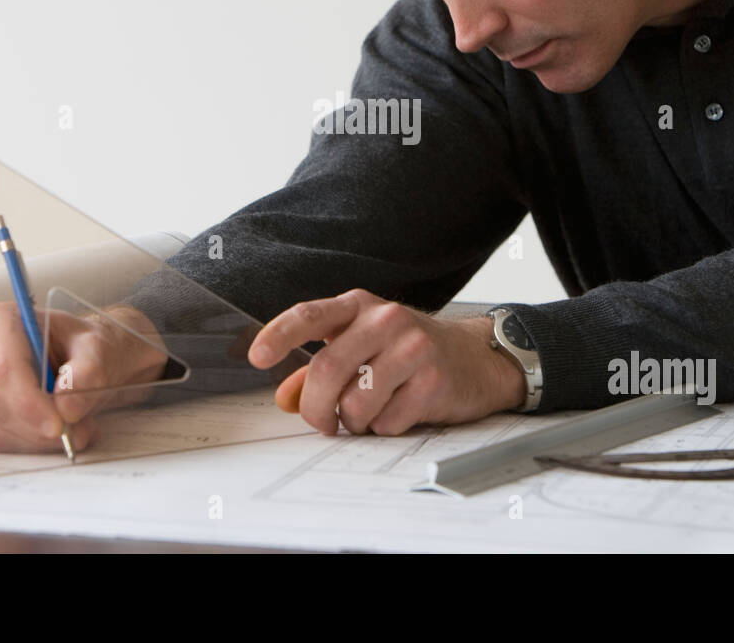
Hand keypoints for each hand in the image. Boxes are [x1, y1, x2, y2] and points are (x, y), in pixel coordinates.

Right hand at [0, 301, 169, 452]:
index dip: (28, 402)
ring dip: (40, 438)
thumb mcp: (99, 350)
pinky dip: (33, 443)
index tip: (59, 425)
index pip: (4, 368)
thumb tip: (68, 406)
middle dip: (38, 426)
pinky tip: (57, 430)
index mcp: (3, 320)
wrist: (84, 359)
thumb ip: (88, 372)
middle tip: (78, 433)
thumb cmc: (85, 347)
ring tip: (78, 428)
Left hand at [246, 289, 525, 435]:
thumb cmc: (411, 351)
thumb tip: (286, 397)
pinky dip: (386, 426)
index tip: (256, 356)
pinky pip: (387, 420)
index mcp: (360, 307)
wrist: (477, 357)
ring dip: (356, 421)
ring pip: (355, 402)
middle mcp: (385, 319)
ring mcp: (412, 348)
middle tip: (322, 423)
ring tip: (372, 411)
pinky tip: (401, 410)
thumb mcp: (364, 347)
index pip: (310, 315)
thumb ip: (321, 369)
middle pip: (326, 369)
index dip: (279, 335)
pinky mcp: (433, 380)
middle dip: (316, 408)